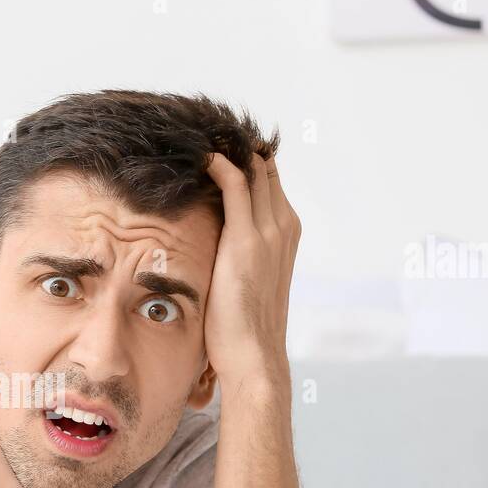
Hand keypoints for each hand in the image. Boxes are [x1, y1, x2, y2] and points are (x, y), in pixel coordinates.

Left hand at [202, 152, 301, 383]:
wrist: (255, 354)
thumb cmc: (243, 328)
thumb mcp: (243, 282)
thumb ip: (236, 257)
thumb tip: (212, 250)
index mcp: (286, 237)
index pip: (269, 184)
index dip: (248, 163)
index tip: (220, 148)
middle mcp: (283, 228)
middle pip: (265, 171)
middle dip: (239, 149)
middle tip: (208, 133)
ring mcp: (269, 232)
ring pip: (254, 172)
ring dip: (230, 151)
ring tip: (202, 136)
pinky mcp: (246, 239)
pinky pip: (236, 185)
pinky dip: (221, 165)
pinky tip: (202, 156)